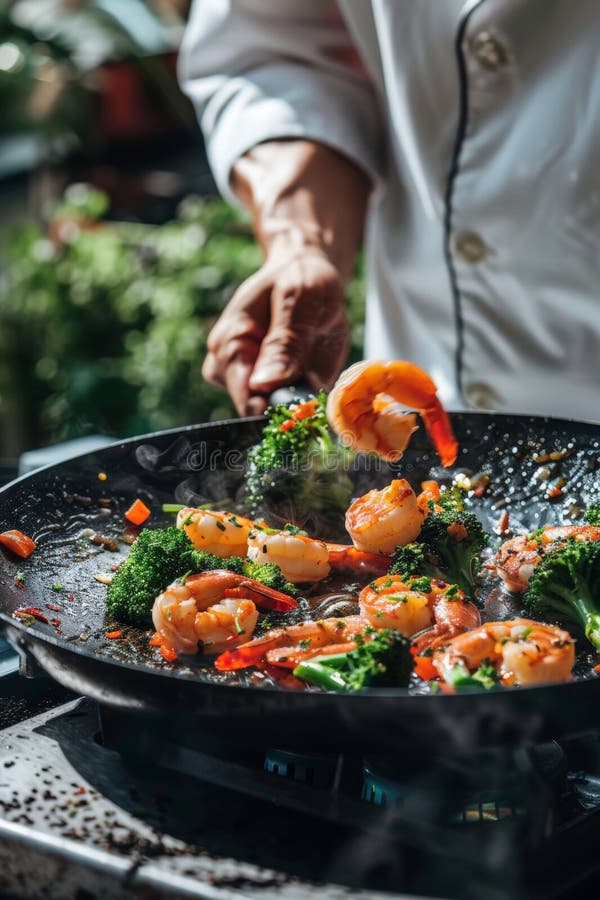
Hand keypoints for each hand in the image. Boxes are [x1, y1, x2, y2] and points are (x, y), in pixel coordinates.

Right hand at [202, 247, 348, 415]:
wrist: (306, 275)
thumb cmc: (300, 280)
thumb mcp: (299, 299)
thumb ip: (285, 342)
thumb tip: (262, 386)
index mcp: (229, 344)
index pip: (243, 396)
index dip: (274, 408)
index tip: (304, 403)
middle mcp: (229, 367)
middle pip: (255, 411)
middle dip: (289, 404)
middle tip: (315, 377)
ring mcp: (248, 380)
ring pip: (272, 414)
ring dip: (298, 402)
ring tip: (314, 365)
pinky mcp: (271, 388)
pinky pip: (288, 408)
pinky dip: (304, 400)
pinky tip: (313, 372)